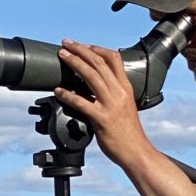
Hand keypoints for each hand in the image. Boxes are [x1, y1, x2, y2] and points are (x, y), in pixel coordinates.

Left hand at [54, 39, 149, 167]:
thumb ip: (113, 95)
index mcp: (126, 88)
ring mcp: (111, 105)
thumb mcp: (126, 106)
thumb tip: (95, 88)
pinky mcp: (102, 119)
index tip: (83, 46)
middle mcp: (119, 93)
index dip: (97, 49)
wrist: (137, 152)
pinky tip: (58, 91)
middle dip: (80, 50)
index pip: (114, 59)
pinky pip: (81, 102)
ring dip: (74, 62)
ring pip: (91, 76)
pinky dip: (67, 94)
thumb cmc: (129, 132)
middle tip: (66, 43)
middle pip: (99, 63)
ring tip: (61, 56)